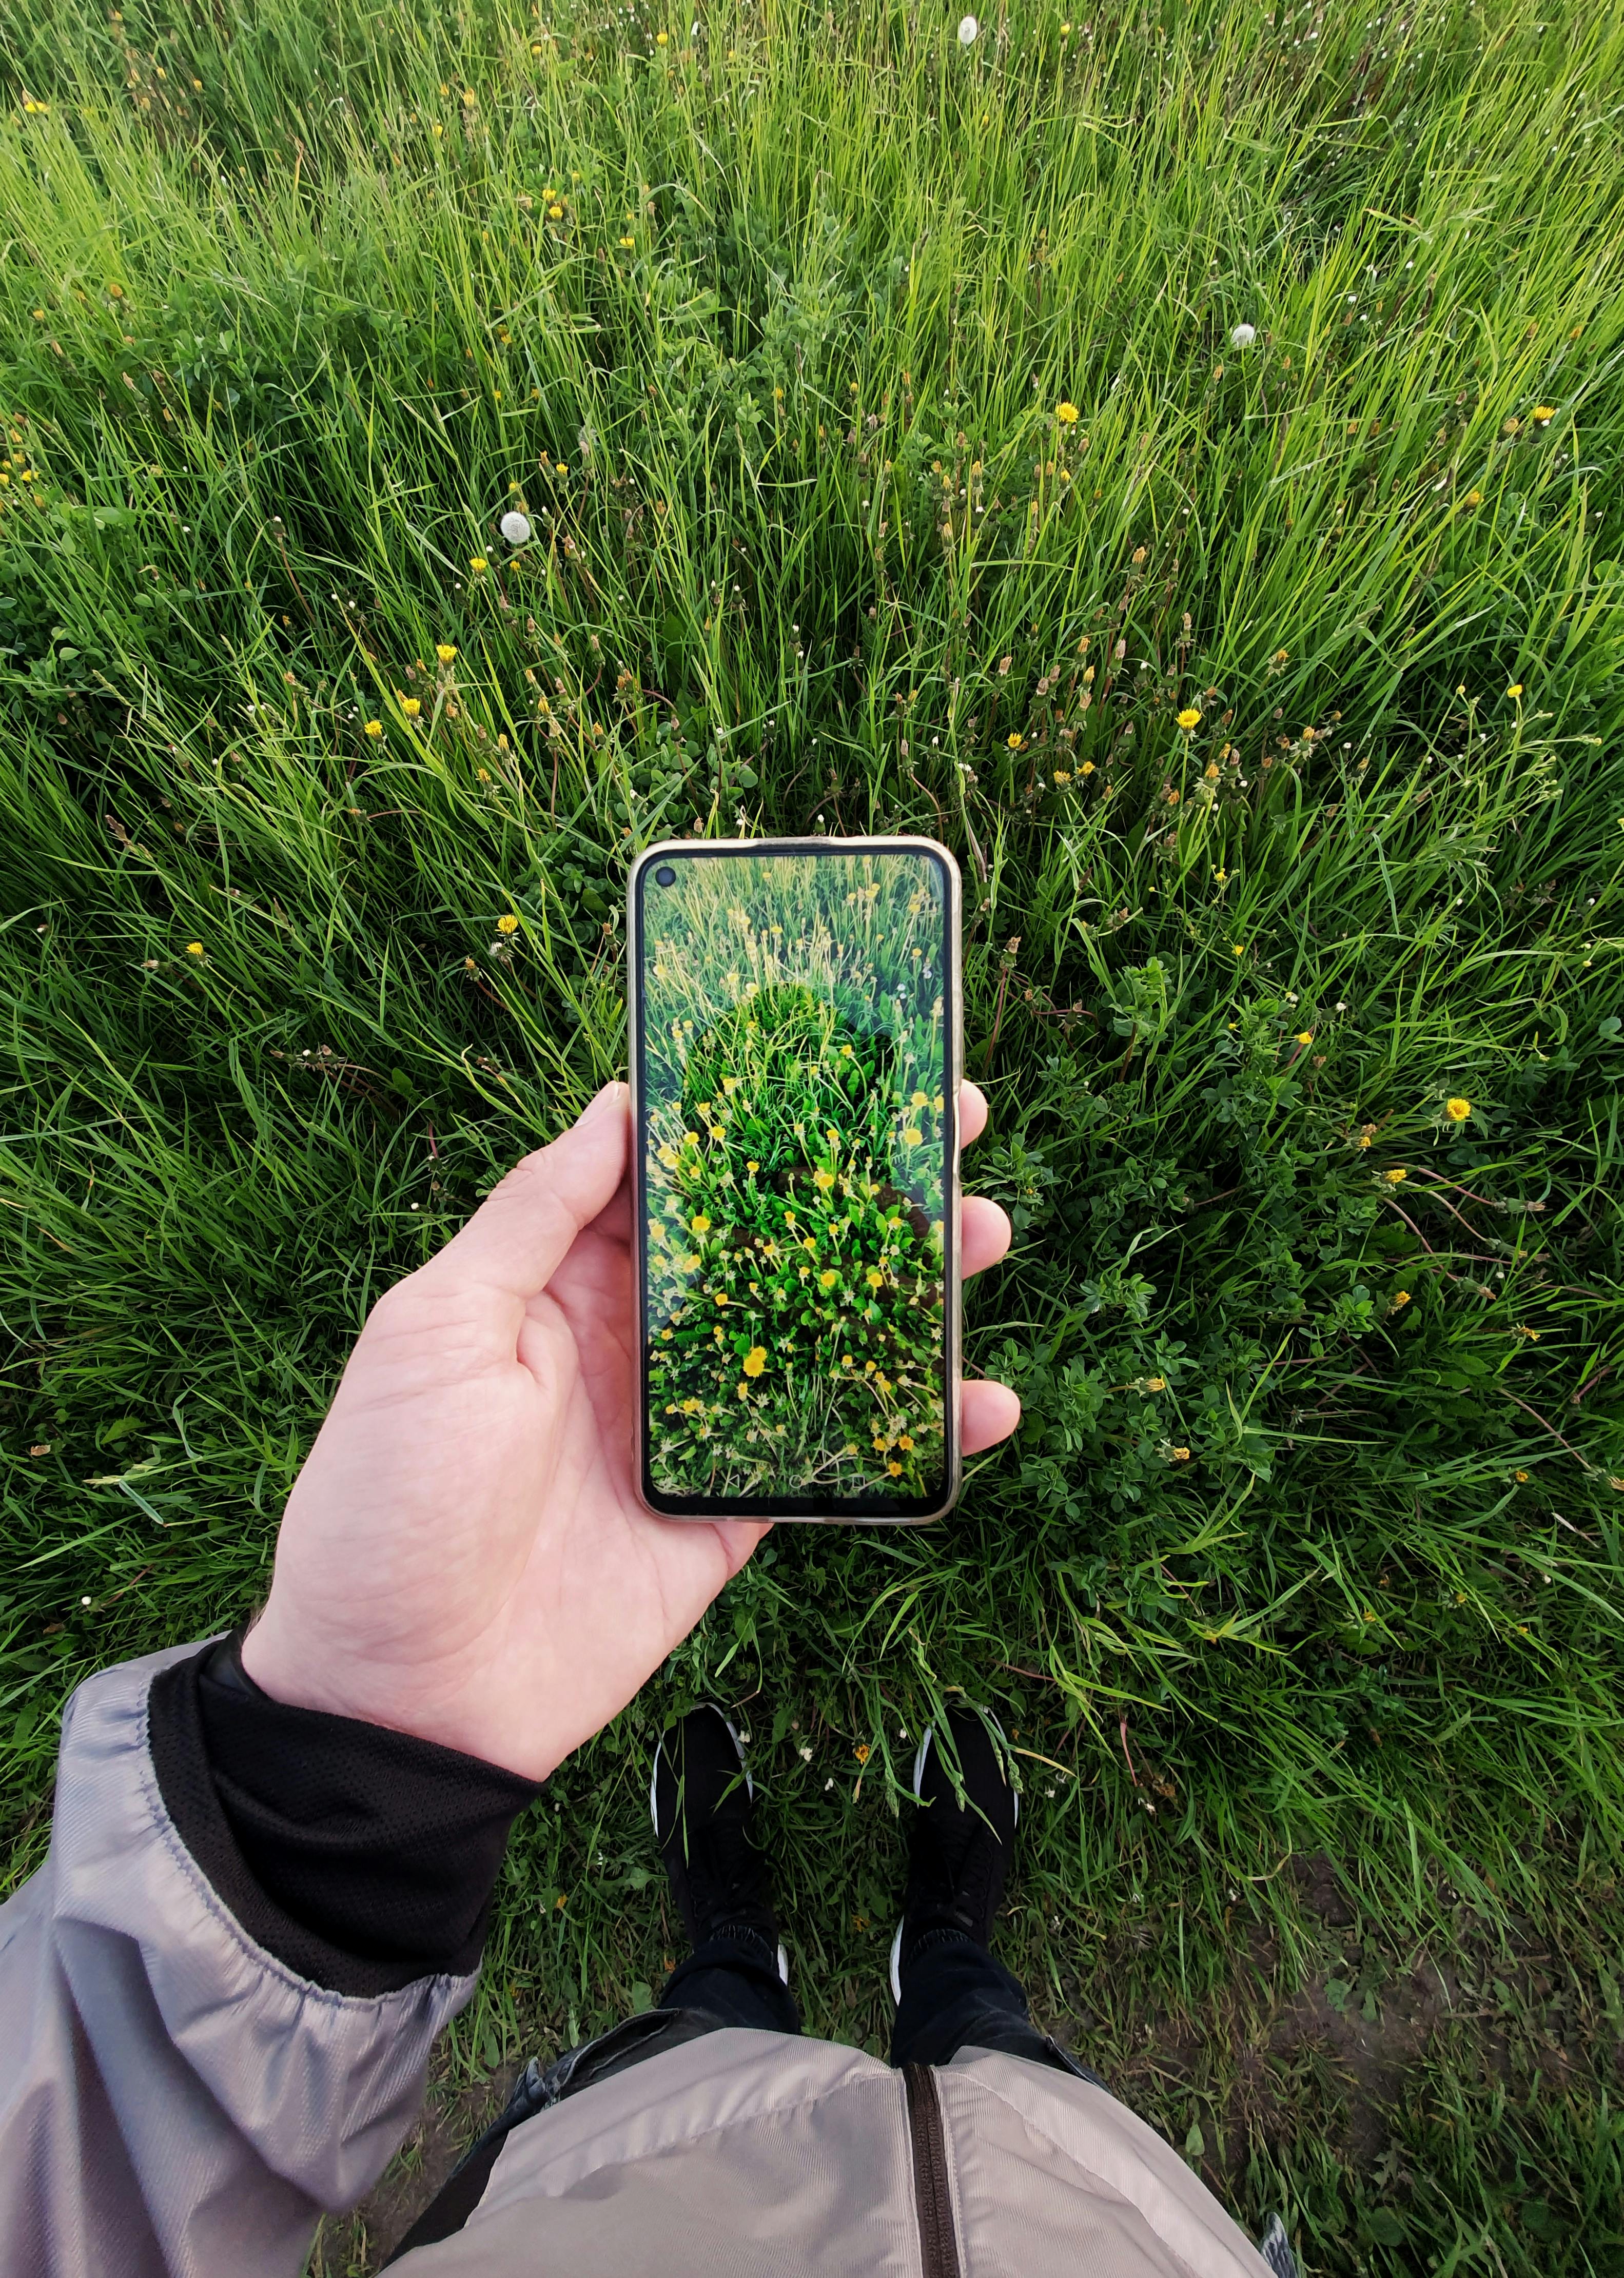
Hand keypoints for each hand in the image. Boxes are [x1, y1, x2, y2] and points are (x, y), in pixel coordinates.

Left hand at [242, 1081, 1019, 1778]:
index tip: (837, 1056)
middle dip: (860, 1184)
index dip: (754, 1115)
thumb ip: (533, 1217)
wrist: (397, 1695)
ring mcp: (694, 1426)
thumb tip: (617, 1103)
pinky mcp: (731, 1514)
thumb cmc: (388, 1499)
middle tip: (951, 1124)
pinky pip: (835, 1456)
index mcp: (564, 1279)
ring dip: (909, 1288)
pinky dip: (914, 1430)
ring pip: (823, 1334)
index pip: (679, 1174)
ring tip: (987, 1233)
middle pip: (771, 1242)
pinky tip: (986, 1401)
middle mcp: (640, 1339)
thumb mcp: (435, 1329)